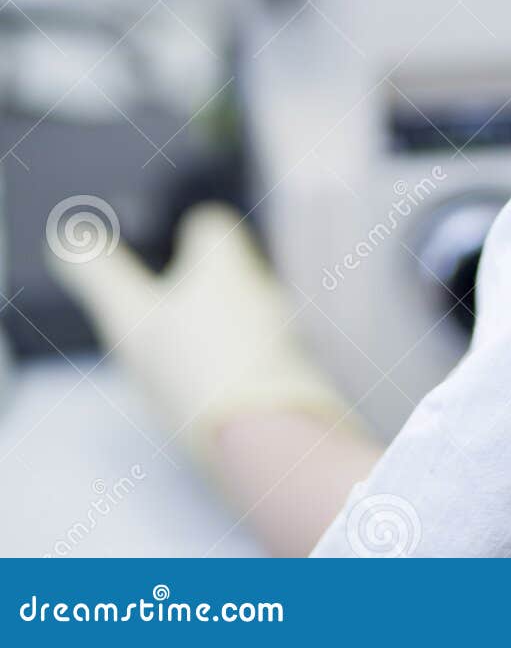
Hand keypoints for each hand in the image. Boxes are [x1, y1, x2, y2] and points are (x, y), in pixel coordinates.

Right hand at [48, 203, 352, 476]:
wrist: (268, 436)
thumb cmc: (195, 366)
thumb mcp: (132, 318)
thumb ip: (101, 274)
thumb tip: (67, 235)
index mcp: (225, 264)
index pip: (213, 226)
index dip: (190, 234)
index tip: (173, 249)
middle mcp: (262, 287)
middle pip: (233, 270)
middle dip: (203, 286)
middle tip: (167, 313)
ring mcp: (284, 331)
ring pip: (248, 313)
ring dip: (221, 327)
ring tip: (187, 358)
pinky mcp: (293, 375)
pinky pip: (262, 357)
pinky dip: (239, 366)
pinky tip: (215, 395)